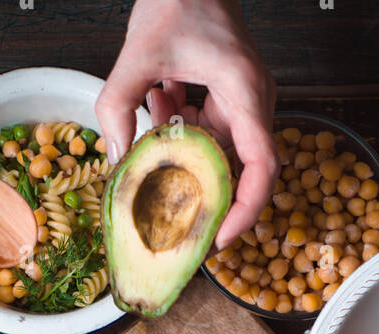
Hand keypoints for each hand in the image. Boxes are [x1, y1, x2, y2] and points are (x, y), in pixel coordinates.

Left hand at [96, 0, 278, 246]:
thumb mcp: (137, 53)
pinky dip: (182, 129)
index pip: (263, 166)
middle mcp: (253, 99)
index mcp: (244, 92)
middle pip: (241, 168)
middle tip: (177, 218)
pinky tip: (159, 106)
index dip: (245, 210)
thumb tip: (116, 159)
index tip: (220, 236)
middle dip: (207, 191)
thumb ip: (118, 106)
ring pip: (219, 150)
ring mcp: (243, 98)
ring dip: (185, 151)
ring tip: (156, 131)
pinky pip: (210, 130)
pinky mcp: (228, 95)